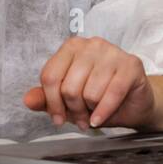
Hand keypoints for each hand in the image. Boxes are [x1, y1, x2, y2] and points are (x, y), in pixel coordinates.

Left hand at [24, 36, 154, 129]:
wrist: (134, 103)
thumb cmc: (100, 97)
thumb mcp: (68, 100)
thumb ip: (46, 98)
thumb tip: (28, 100)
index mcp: (72, 47)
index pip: (50, 76)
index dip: (51, 103)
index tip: (58, 118)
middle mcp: (91, 44)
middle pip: (69, 87)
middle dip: (74, 110)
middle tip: (81, 118)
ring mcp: (112, 52)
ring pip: (90, 92)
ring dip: (91, 111)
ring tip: (94, 112)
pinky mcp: (131, 65)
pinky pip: (112, 93)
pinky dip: (103, 112)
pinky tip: (99, 118)